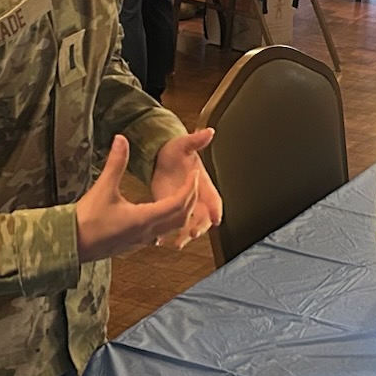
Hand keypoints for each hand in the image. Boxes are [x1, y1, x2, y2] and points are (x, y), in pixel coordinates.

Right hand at [75, 135, 201, 261]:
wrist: (71, 244)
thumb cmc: (86, 220)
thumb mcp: (103, 188)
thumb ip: (116, 163)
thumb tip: (121, 139)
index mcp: (144, 218)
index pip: (178, 203)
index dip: (190, 187)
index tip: (195, 174)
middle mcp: (148, 232)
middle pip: (181, 217)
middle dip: (191, 198)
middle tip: (193, 182)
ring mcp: (142, 241)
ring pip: (172, 228)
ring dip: (182, 212)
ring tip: (183, 195)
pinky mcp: (135, 244)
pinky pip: (161, 234)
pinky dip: (169, 222)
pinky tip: (162, 213)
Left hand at [149, 127, 221, 248]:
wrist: (160, 158)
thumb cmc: (174, 151)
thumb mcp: (183, 145)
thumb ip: (195, 141)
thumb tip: (209, 132)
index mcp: (204, 183)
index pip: (215, 199)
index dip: (216, 209)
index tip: (216, 219)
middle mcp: (197, 198)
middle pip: (204, 217)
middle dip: (200, 227)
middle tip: (193, 233)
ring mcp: (184, 206)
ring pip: (190, 225)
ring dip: (184, 234)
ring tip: (176, 243)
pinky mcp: (170, 210)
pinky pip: (173, 225)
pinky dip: (167, 234)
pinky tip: (159, 241)